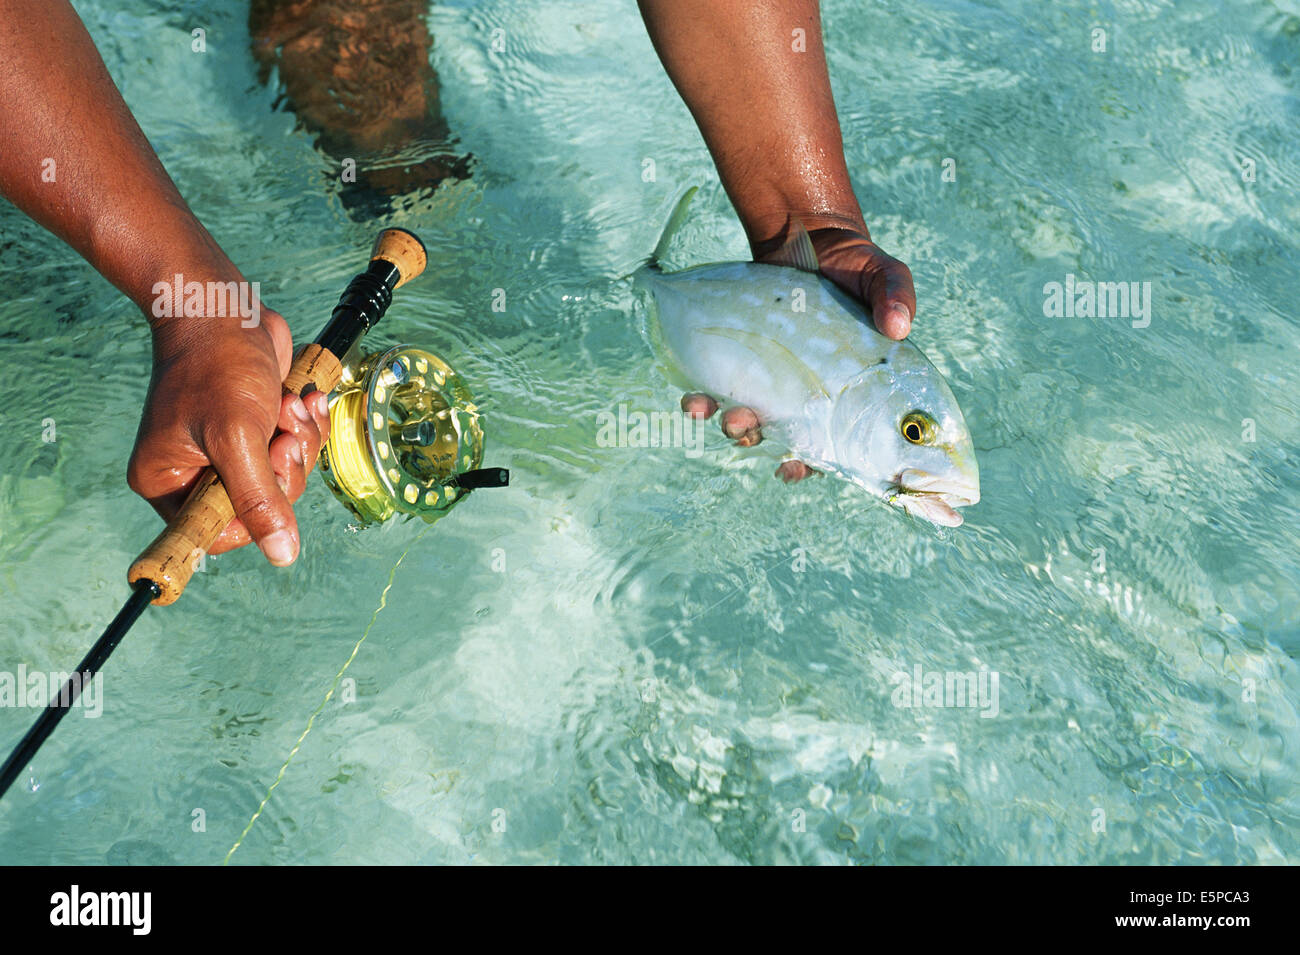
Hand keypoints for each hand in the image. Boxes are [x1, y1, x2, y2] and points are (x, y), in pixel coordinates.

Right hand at [127, 304, 330, 564]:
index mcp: (167, 483)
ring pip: (286, 477)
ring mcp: (227, 451)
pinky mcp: (256, 430)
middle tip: (283, 434)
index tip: (270, 471)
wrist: (225, 306)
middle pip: (261, 507)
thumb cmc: (216, 363)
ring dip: (300, 440)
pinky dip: (306, 424)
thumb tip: (281, 555)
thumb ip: (259, 499)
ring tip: (291, 406)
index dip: (257, 514)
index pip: (220, 533)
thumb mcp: (237, 438)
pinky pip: (295, 448)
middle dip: (285, 466)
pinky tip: (304, 397)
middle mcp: (194, 473)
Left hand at [681, 224, 914, 481]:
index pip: (831, 442)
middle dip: (758, 439)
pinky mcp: (740, 357)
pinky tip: (693, 399)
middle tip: (746, 427)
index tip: (794, 468)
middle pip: (779, 436)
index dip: (812, 464)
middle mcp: (804, 393)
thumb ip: (897, 297)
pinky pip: (717, 387)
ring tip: (720, 415)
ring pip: (745, 419)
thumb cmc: (858, 268)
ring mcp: (770, 377)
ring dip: (730, 425)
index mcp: (844, 392)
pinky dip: (702, 399)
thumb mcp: (887, 277)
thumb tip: (899, 326)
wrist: (812, 238)